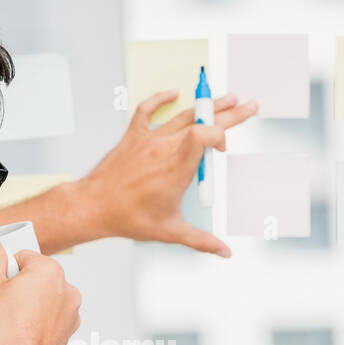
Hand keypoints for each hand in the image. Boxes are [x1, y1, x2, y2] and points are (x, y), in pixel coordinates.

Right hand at [0, 236, 81, 344]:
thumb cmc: (8, 329)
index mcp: (49, 270)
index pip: (21, 258)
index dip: (1, 271)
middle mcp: (65, 288)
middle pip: (25, 284)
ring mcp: (69, 312)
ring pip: (30, 305)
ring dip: (5, 314)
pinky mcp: (65, 332)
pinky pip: (39, 322)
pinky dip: (21, 326)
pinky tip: (0, 337)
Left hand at [76, 90, 257, 256]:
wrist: (93, 207)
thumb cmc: (127, 218)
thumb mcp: (170, 232)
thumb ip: (201, 241)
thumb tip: (223, 251)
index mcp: (176, 168)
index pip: (205, 135)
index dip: (221, 137)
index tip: (222, 153)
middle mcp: (164, 148)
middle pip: (202, 121)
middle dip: (230, 112)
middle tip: (250, 106)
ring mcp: (148, 139)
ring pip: (182, 114)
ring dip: (207, 105)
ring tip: (227, 99)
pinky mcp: (133, 136)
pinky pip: (148, 110)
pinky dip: (161, 99)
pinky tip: (173, 93)